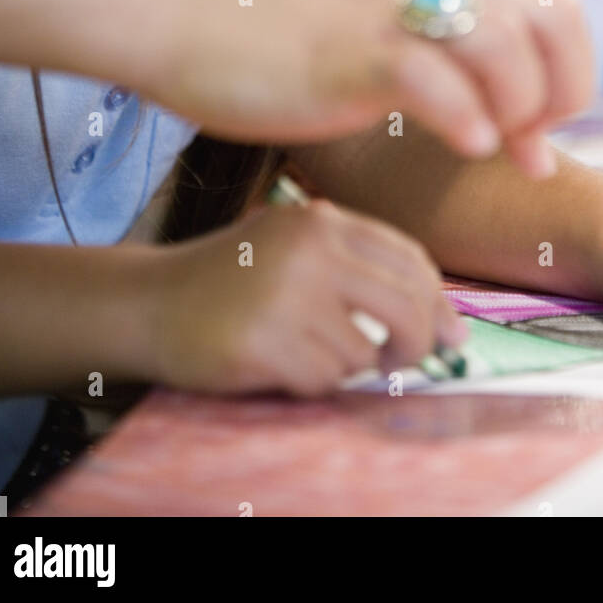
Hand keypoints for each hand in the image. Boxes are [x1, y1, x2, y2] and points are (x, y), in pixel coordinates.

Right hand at [148, 0, 594, 176]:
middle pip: (554, 16)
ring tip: (488, 150)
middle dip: (563, 92)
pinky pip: (446, 86)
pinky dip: (469, 123)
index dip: (559, 70)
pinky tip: (457, 146)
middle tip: (532, 150)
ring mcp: (389, 0)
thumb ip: (404, 14)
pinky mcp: (354, 47)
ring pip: (512, 48)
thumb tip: (454, 74)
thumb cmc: (242, 13)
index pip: (540, 1)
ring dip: (519, 111)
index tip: (531, 128)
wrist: (159, 0)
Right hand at [148, 199, 466, 396]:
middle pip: (407, 306)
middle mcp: (310, 249)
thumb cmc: (235, 279)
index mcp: (323, 219)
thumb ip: (364, 269)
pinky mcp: (264, 341)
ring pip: (365, 352)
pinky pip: (324, 380)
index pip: (411, 259)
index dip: (438, 301)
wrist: (152, 301)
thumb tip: (448, 323)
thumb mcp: (297, 247)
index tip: (450, 332)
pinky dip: (311, 383)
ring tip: (304, 351)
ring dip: (345, 366)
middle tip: (401, 361)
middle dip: (416, 343)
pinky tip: (279, 365)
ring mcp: (287, 295)